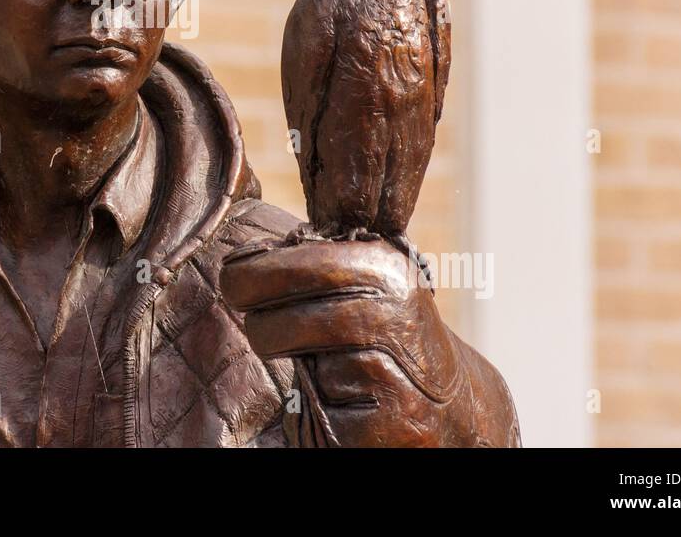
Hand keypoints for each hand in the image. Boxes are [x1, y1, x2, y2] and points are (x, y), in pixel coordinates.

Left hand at [220, 231, 519, 446]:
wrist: (448, 406)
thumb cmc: (381, 339)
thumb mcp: (363, 287)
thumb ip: (315, 268)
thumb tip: (239, 264)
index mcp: (385, 267)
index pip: (308, 261)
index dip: (258, 271)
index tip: (232, 279)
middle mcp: (396, 311)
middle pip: (295, 316)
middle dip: (262, 323)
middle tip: (254, 324)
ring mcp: (396, 368)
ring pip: (309, 364)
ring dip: (298, 364)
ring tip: (310, 358)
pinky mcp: (393, 420)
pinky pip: (326, 409)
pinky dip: (322, 406)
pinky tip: (346, 399)